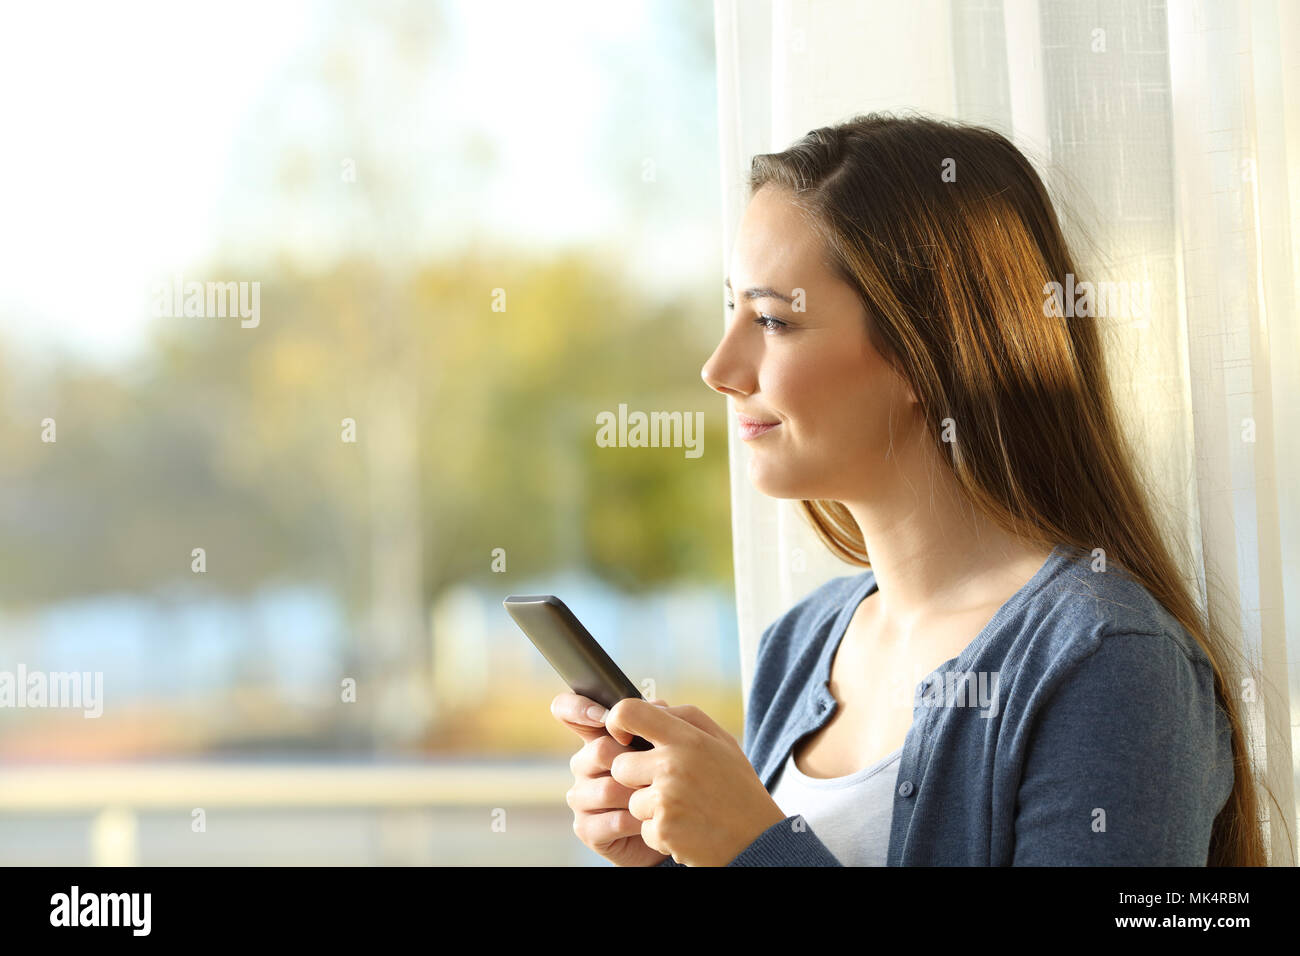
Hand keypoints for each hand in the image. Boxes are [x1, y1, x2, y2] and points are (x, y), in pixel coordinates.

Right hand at [550, 692, 670, 866]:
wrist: (674, 828)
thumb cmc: (668, 780)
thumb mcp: (666, 747)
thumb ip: (658, 722)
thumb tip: (656, 705)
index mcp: (597, 737)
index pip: (567, 709)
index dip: (577, 707)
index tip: (603, 715)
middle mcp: (583, 765)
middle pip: (599, 750)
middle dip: (634, 761)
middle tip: (660, 772)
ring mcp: (581, 797)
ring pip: (606, 789)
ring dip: (640, 796)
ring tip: (662, 800)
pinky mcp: (586, 829)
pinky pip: (611, 821)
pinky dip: (637, 821)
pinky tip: (651, 822)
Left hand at [603, 698, 787, 865]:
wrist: (758, 838)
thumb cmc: (737, 787)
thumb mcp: (722, 742)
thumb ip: (685, 718)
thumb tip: (650, 705)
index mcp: (687, 738)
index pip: (629, 712)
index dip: (616, 722)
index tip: (622, 736)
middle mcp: (673, 765)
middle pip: (619, 764)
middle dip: (634, 776)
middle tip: (664, 784)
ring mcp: (666, 799)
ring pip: (631, 800)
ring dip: (649, 808)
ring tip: (683, 808)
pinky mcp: (663, 830)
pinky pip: (642, 828)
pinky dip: (660, 832)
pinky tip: (685, 828)